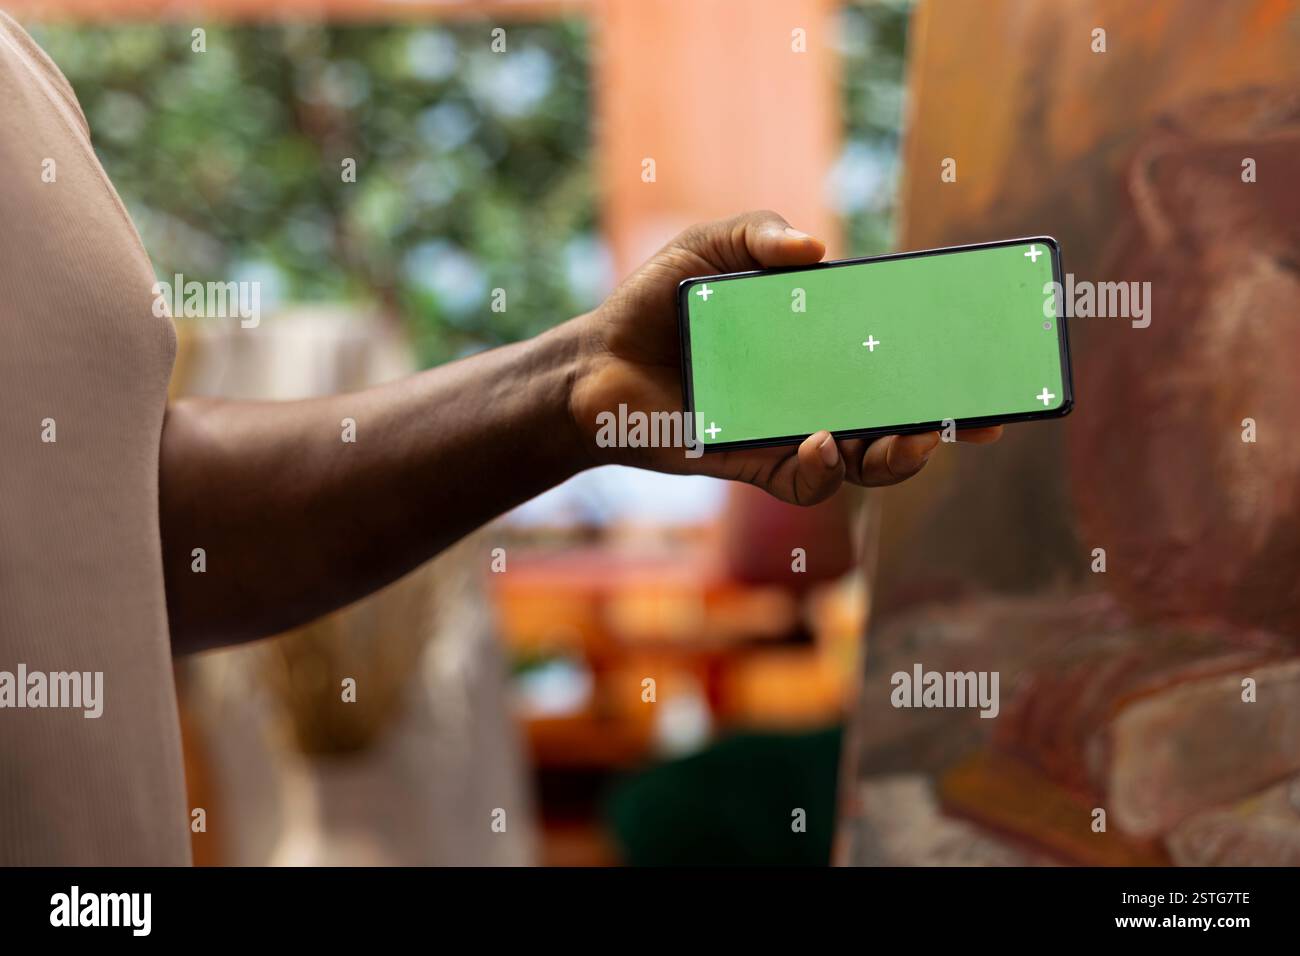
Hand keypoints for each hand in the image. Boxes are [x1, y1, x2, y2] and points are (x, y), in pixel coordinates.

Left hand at [568, 210, 1001, 504]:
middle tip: (979, 420)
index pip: (898, 355)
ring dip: (901, 456)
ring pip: (865, 462)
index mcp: (818, 342)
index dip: (951, 363)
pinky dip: (825, 469)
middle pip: (899, 418)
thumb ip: (759, 233)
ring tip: (914, 436)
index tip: (1001, 362)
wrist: (593, 363)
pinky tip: (826, 442)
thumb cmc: (656, 304)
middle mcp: (815, 392)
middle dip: (948, 425)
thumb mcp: (707, 248)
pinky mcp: (752, 466)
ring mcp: (788, 432)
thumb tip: (819, 250)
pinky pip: (804, 483)